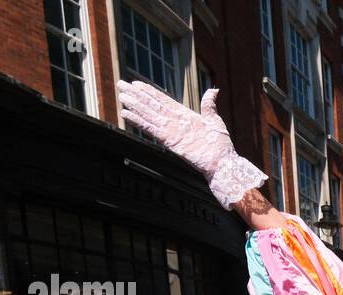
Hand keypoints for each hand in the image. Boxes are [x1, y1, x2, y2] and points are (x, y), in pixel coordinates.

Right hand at [116, 82, 266, 207]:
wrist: (221, 163)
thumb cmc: (220, 145)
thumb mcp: (214, 120)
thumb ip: (208, 105)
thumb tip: (213, 90)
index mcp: (184, 115)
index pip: (162, 100)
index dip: (149, 92)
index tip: (136, 83)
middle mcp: (174, 123)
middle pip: (151, 105)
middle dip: (136, 95)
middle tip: (121, 85)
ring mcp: (171, 131)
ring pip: (148, 115)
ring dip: (134, 106)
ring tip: (121, 96)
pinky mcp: (170, 141)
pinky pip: (151, 129)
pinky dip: (138, 121)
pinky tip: (126, 114)